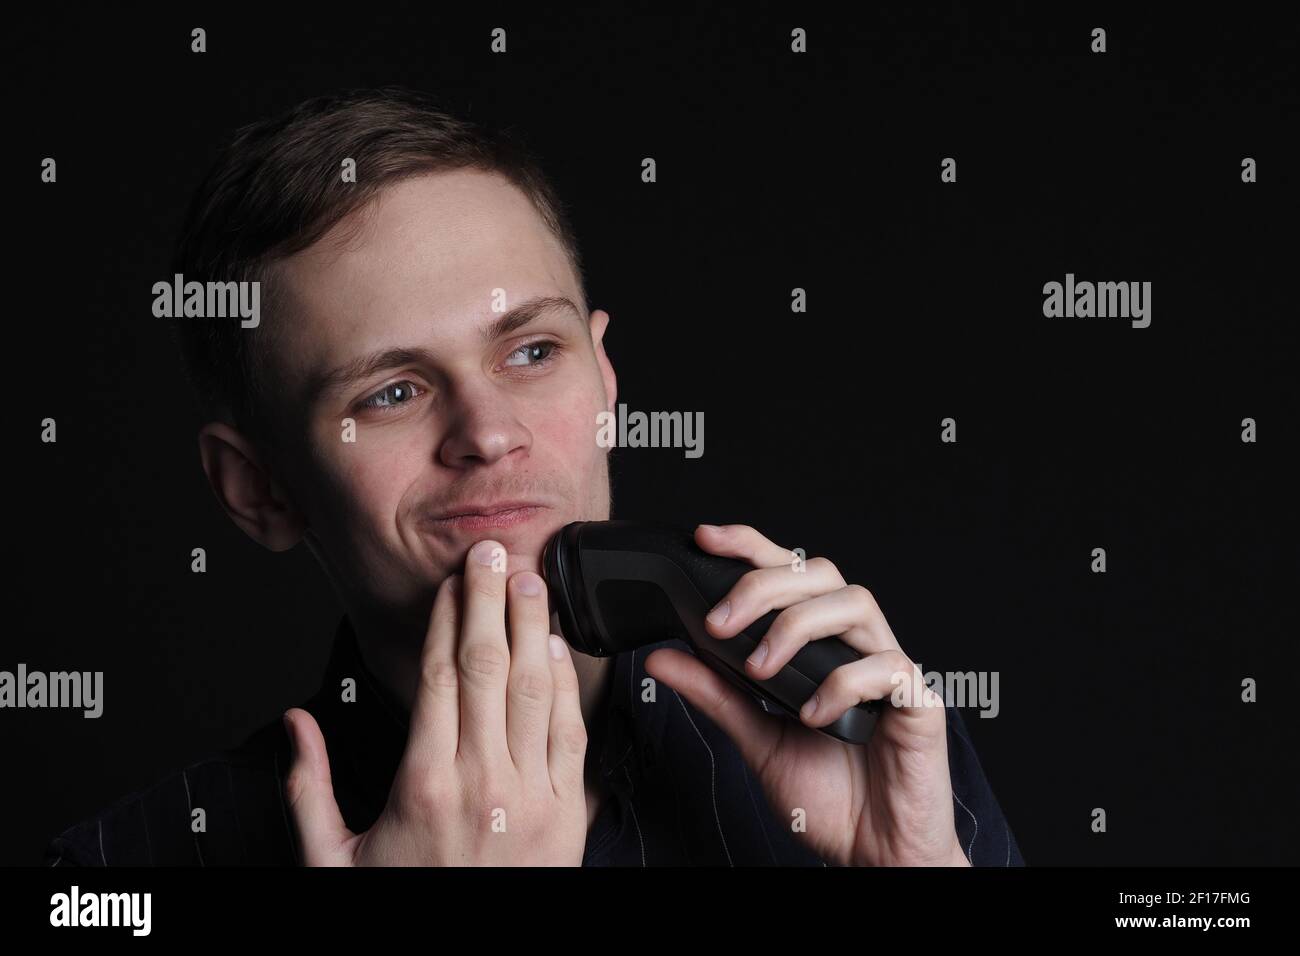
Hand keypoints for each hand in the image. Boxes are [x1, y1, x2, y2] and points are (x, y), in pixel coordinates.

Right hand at [282, 538, 589, 864]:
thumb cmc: (405, 906)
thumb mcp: (333, 859)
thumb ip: (311, 787)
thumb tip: (295, 724)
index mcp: (422, 784)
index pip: (438, 675)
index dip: (447, 618)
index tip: (450, 580)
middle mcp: (481, 781)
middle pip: (488, 666)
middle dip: (490, 600)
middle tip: (493, 553)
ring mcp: (531, 795)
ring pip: (536, 690)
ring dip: (534, 628)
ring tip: (530, 581)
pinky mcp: (569, 812)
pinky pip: (572, 733)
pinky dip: (569, 684)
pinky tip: (561, 647)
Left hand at [643, 523, 968, 866]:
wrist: (875, 853)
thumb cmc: (829, 794)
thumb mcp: (755, 739)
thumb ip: (714, 693)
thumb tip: (663, 656)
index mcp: (820, 643)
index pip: (789, 573)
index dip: (751, 545)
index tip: (706, 537)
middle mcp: (856, 644)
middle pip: (820, 573)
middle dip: (763, 585)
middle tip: (719, 623)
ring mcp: (891, 668)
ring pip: (855, 603)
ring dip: (798, 627)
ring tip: (761, 670)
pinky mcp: (919, 701)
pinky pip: (887, 667)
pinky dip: (842, 684)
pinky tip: (812, 715)